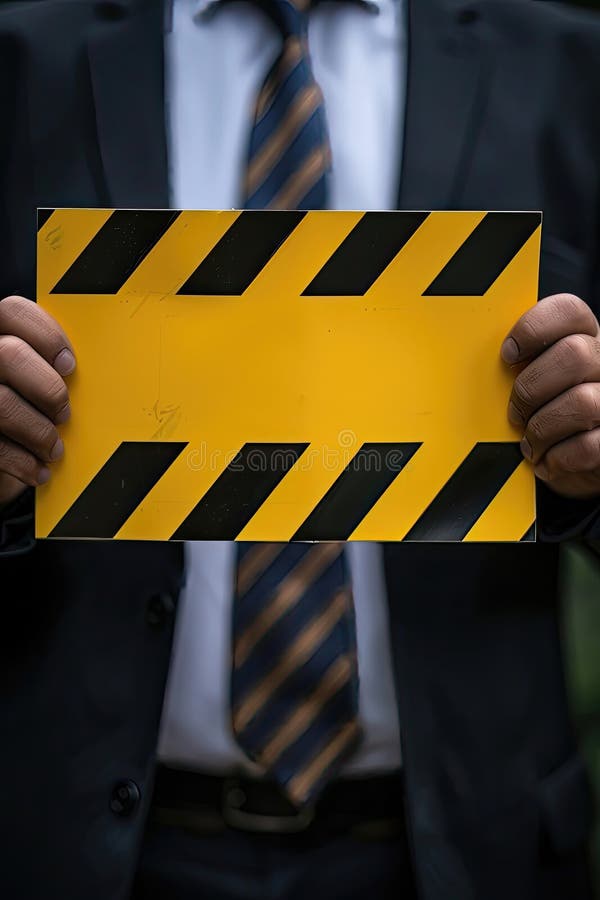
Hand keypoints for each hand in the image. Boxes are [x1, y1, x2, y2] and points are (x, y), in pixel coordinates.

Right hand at [0, 295, 74, 507]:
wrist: (0, 442)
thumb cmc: (24, 404)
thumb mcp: (34, 375)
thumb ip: (47, 364)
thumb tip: (93, 375)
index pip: (15, 311)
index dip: (47, 336)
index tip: (70, 366)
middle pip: (10, 355)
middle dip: (48, 389)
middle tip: (64, 413)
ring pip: (2, 403)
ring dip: (39, 432)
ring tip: (53, 447)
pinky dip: (23, 462)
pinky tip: (38, 468)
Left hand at [502, 293, 599, 498]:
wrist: (578, 456)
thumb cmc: (550, 410)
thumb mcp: (536, 376)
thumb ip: (523, 360)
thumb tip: (484, 360)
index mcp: (585, 338)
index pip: (568, 311)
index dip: (533, 329)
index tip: (508, 355)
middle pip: (574, 354)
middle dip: (531, 388)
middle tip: (515, 411)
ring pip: (582, 402)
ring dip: (542, 428)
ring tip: (532, 441)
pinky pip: (588, 446)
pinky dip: (558, 457)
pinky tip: (549, 458)